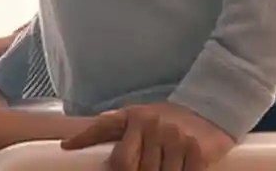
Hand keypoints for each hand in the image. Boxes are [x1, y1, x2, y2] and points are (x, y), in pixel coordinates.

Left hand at [61, 102, 234, 170]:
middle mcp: (154, 126)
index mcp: (134, 118)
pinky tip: (179, 168)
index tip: (114, 169)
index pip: (119, 159)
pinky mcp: (197, 151)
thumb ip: (102, 130)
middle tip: (150, 165)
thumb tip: (66, 144)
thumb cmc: (164, 117)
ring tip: (164, 165)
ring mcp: (176, 138)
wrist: (209, 109)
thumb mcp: (131, 117)